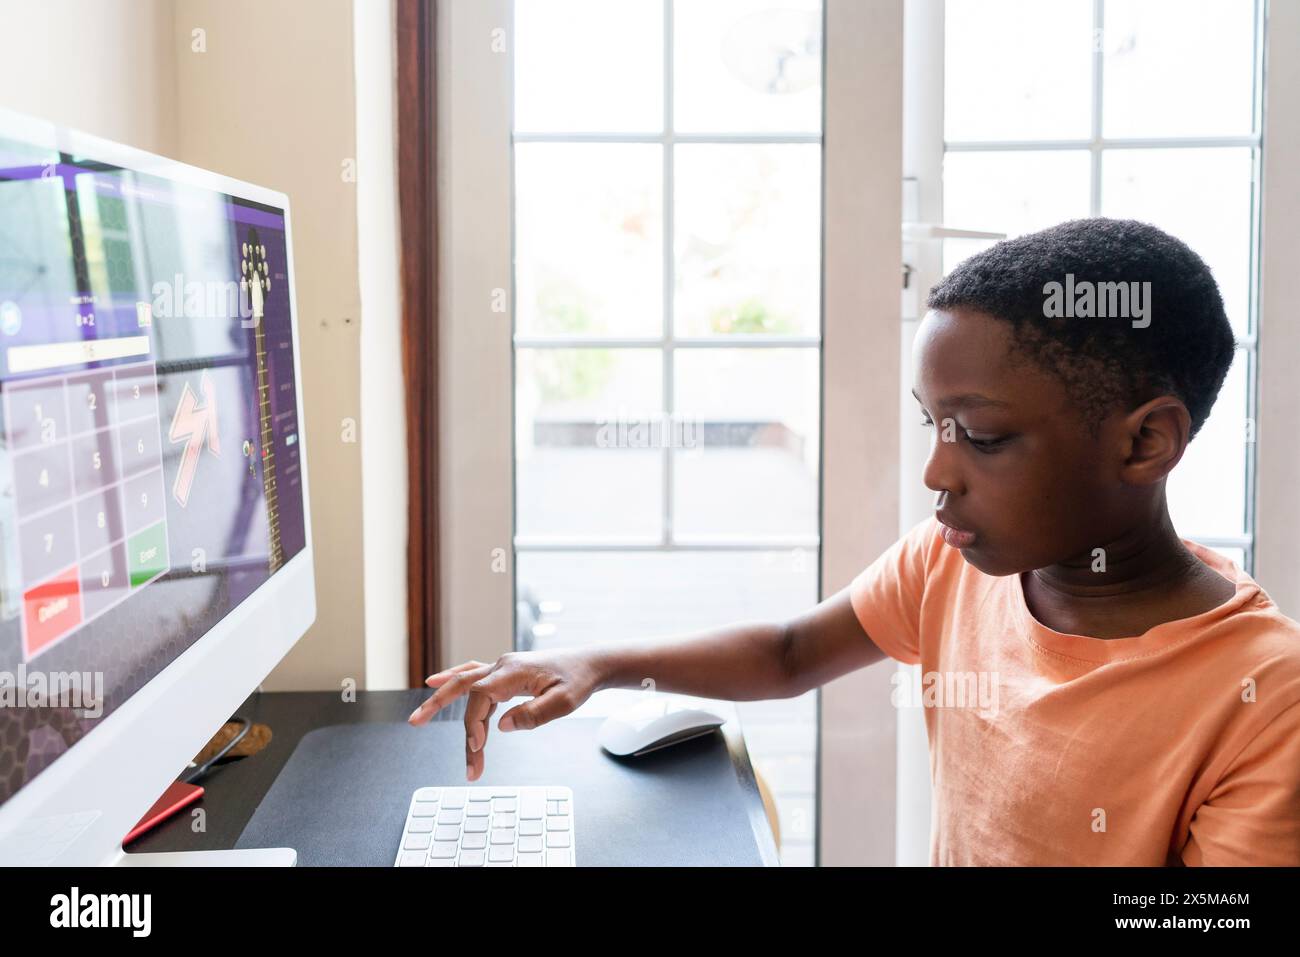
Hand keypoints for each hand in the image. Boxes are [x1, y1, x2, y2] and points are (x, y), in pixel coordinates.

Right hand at [407, 650, 603, 780]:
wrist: (590, 664)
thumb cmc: (579, 681)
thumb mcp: (564, 703)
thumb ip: (534, 715)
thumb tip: (502, 726)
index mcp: (514, 671)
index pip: (481, 697)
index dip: (474, 723)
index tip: (477, 748)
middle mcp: (503, 666)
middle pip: (464, 687)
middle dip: (438, 707)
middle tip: (416, 724)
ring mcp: (502, 668)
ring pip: (465, 684)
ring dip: (441, 702)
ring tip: (417, 720)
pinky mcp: (505, 674)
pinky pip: (473, 677)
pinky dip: (453, 681)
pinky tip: (434, 683)